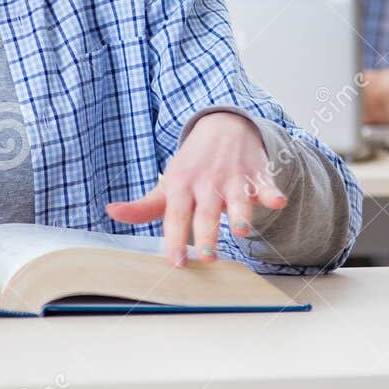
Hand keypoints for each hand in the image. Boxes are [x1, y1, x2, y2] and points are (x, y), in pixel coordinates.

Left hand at [104, 111, 286, 267]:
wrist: (223, 126)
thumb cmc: (193, 165)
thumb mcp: (168, 183)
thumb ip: (144, 205)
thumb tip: (112, 211)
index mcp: (182, 186)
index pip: (175, 215)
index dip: (174, 238)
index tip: (175, 262)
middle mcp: (207, 182)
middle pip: (206, 212)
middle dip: (207, 234)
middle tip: (207, 256)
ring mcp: (233, 177)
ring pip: (237, 199)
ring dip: (240, 213)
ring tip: (242, 230)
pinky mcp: (256, 173)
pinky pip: (265, 184)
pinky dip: (271, 192)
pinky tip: (277, 200)